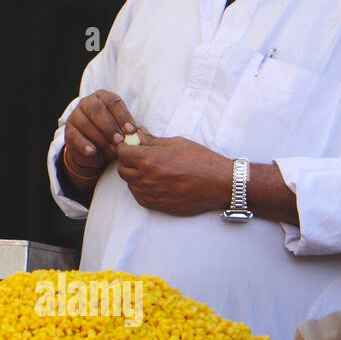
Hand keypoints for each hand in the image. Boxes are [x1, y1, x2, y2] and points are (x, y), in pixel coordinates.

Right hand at [64, 89, 137, 177]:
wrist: (93, 150)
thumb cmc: (110, 135)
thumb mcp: (121, 128)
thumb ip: (127, 128)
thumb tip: (136, 134)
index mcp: (102, 97)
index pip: (112, 101)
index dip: (123, 116)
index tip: (131, 130)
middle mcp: (86, 103)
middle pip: (97, 110)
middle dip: (110, 126)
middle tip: (120, 140)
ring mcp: (75, 116)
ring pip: (86, 123)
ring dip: (101, 138)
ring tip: (112, 150)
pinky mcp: (68, 131)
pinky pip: (75, 136)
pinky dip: (84, 144)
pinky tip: (93, 151)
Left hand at [115, 129, 233, 215]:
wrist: (219, 184)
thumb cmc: (200, 160)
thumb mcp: (176, 143)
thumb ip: (152, 140)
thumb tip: (137, 134)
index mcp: (149, 160)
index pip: (122, 153)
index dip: (125, 148)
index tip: (130, 146)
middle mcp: (146, 178)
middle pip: (122, 169)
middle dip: (127, 161)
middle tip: (138, 157)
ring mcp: (150, 194)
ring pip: (129, 184)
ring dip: (133, 176)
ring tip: (148, 170)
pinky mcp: (156, 205)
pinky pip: (138, 196)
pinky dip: (141, 189)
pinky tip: (153, 182)